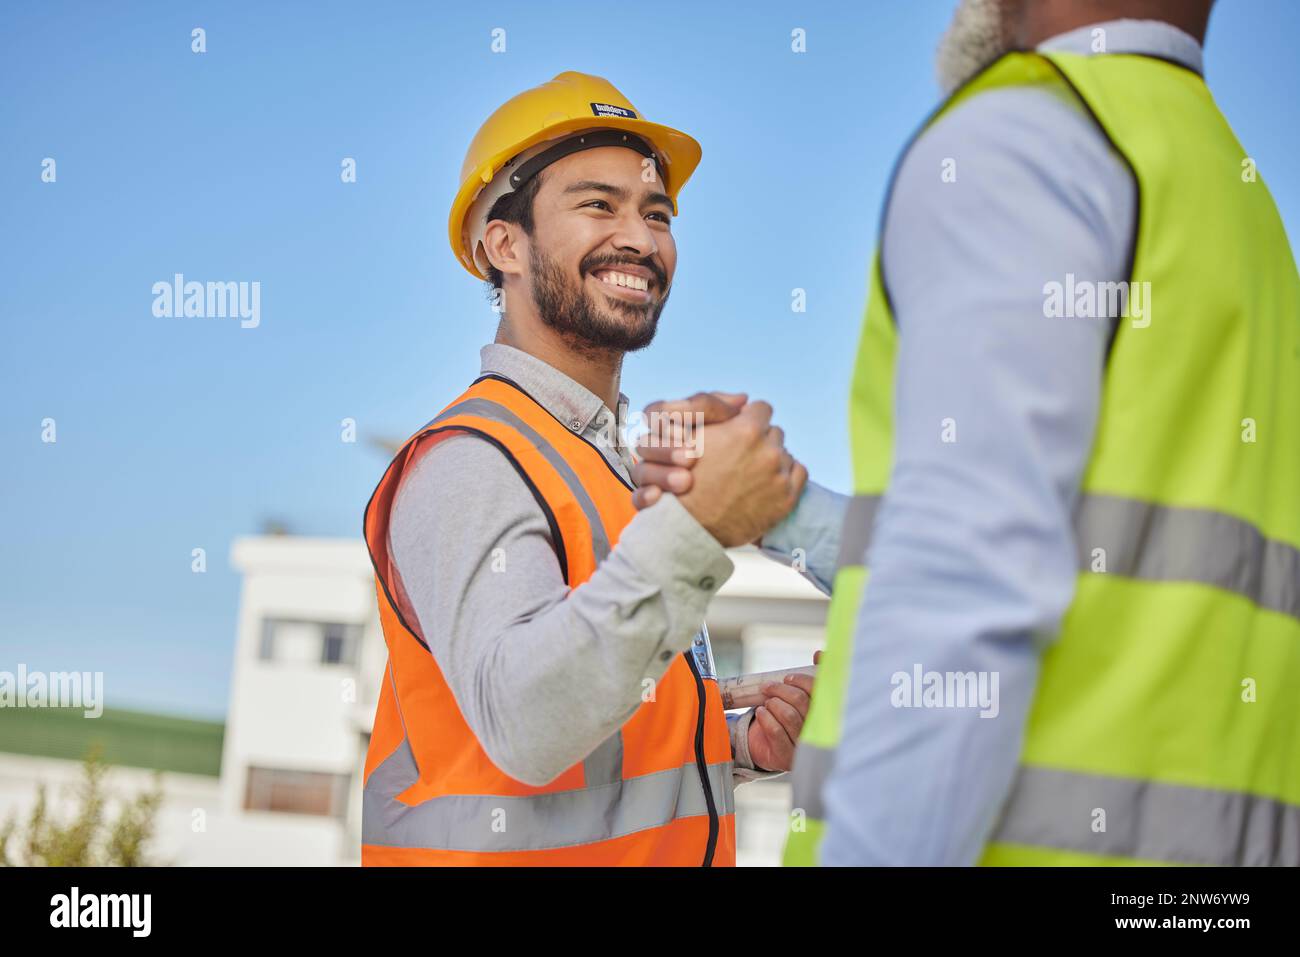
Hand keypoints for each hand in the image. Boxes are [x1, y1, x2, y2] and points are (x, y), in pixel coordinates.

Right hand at [631, 391, 745, 509]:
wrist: (737, 507)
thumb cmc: (736, 460)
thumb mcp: (736, 431)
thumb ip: (731, 412)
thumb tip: (742, 399)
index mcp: (672, 429)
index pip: (657, 413)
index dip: (671, 415)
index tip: (690, 427)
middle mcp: (657, 451)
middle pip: (646, 443)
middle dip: (667, 448)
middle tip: (691, 458)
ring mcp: (653, 479)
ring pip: (640, 472)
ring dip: (661, 475)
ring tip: (685, 481)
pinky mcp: (653, 504)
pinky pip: (638, 500)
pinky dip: (644, 497)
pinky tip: (657, 497)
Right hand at [660, 400, 806, 546]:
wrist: (690, 526)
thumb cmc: (687, 477)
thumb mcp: (694, 434)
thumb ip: (719, 410)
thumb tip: (746, 400)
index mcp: (747, 430)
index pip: (762, 408)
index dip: (749, 419)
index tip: (740, 432)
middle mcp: (768, 451)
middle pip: (774, 432)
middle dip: (760, 440)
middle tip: (741, 457)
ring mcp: (779, 476)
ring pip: (784, 453)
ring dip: (771, 459)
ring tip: (749, 474)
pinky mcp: (787, 499)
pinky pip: (799, 472)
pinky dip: (786, 475)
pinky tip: (767, 482)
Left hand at [748, 651, 820, 772]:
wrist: (769, 748)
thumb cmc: (791, 718)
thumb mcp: (803, 698)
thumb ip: (815, 676)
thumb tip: (821, 654)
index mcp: (828, 717)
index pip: (821, 693)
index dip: (803, 681)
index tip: (787, 678)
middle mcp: (821, 734)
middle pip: (801, 701)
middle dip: (781, 690)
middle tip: (768, 687)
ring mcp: (805, 748)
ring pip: (789, 716)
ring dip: (774, 703)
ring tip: (767, 701)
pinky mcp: (788, 758)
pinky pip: (776, 732)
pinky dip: (766, 718)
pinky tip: (761, 712)